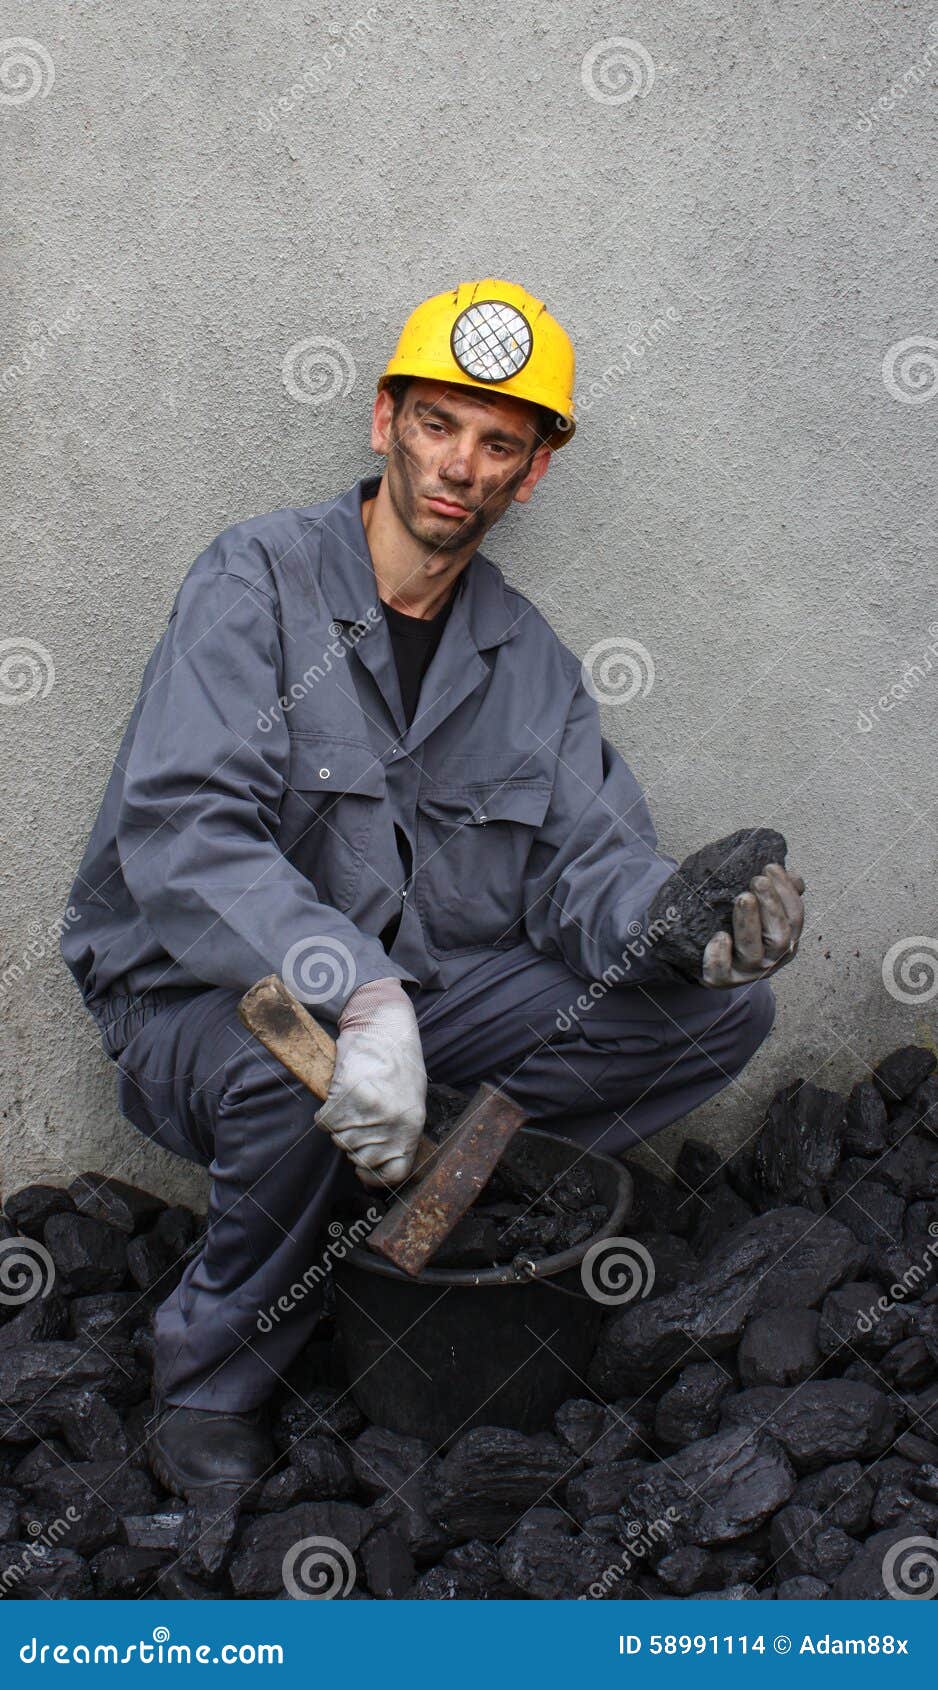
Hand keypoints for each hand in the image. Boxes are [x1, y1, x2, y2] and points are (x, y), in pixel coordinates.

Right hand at [315, 977, 426, 1186]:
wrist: (381, 1026)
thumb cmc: (398, 1061)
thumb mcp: (410, 1101)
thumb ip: (399, 1132)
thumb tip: (382, 1163)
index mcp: (412, 1126)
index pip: (392, 1174)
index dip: (376, 1176)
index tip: (367, 1170)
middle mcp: (391, 1123)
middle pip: (361, 1160)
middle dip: (356, 1146)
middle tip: (360, 1120)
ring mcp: (366, 1113)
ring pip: (341, 1142)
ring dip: (341, 1127)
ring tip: (354, 1102)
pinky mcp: (343, 1099)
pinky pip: (325, 1123)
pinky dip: (327, 1112)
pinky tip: (340, 1094)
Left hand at [702, 862, 804, 987]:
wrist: (710, 962)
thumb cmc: (741, 931)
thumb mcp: (762, 913)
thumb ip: (779, 895)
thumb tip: (793, 875)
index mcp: (785, 940)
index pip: (795, 916)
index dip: (786, 892)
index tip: (771, 867)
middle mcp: (771, 959)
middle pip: (780, 936)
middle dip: (771, 906)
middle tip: (758, 880)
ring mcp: (746, 972)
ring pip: (752, 952)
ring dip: (749, 923)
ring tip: (742, 898)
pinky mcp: (720, 980)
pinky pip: (721, 971)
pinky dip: (720, 955)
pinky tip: (720, 936)